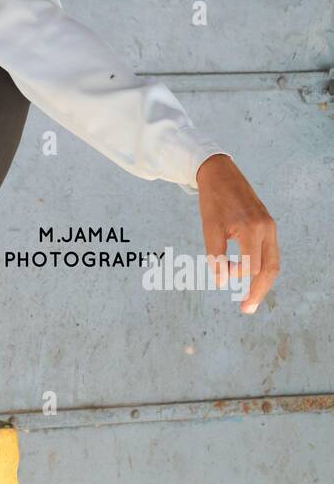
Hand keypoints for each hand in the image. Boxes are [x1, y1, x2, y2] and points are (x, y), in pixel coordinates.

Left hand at [196, 155, 279, 312]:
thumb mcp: (209, 228)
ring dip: (263, 284)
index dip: (236, 275)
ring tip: (251, 300)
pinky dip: (263, 268)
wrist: (220, 173)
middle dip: (258, 291)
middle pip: (269, 269)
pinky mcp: (269, 225)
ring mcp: (270, 227)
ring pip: (273, 263)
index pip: (251, 266)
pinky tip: (252, 279)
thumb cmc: (213, 201)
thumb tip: (222, 282)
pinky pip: (270, 253)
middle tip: (246, 309)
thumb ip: (216, 256)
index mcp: (252, 229)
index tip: (221, 275)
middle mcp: (266, 228)